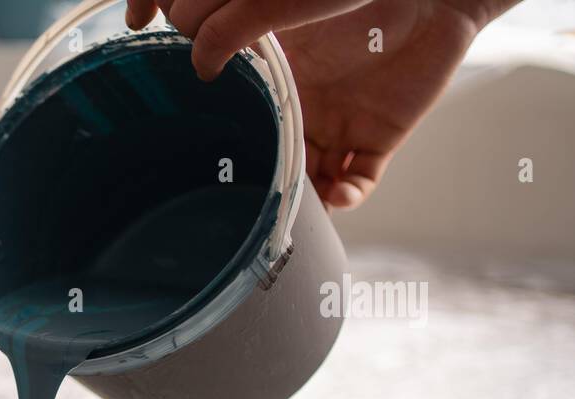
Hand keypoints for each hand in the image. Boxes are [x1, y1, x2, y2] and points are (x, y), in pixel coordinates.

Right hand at [125, 0, 509, 207]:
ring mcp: (341, 130)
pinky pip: (358, 183)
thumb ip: (239, 34)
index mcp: (279, 86)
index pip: (250, 128)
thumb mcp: (284, 18)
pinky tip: (338, 194)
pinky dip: (347, 197)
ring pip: (314, 182)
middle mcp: (307, 113)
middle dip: (270, 185)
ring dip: (307, 200)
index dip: (238, 150)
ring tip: (298, 204)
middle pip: (279, 163)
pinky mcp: (378, 140)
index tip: (222, 167)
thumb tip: (196, 59)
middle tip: (256, 201)